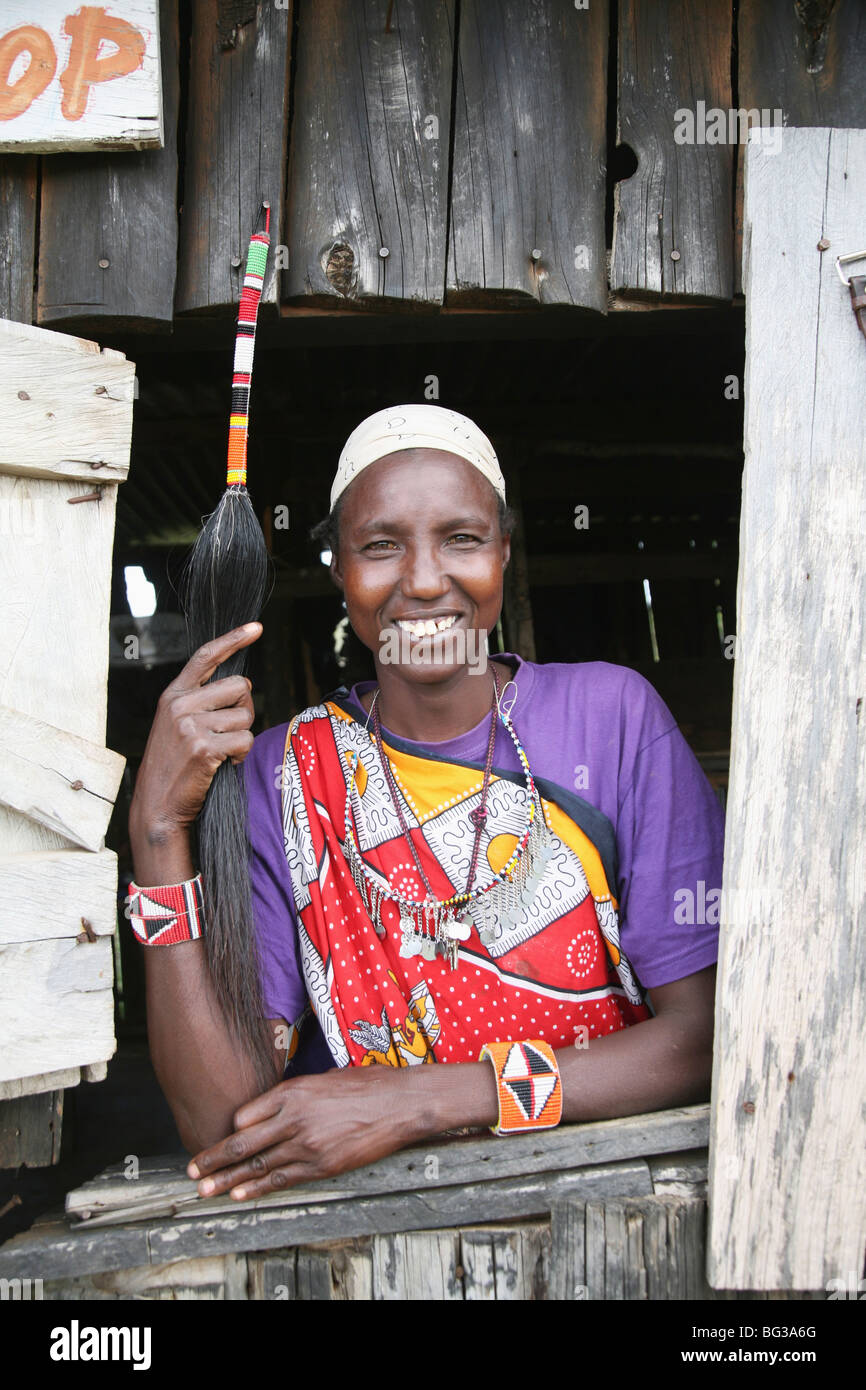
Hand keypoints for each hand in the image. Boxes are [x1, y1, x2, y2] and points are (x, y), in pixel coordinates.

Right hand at [129, 622, 261, 844]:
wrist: (156, 805)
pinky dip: (241, 754)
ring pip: (245, 717)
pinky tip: (224, 763)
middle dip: (246, 709)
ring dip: (241, 736)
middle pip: (240, 687)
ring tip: (219, 752)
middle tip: (231, 730)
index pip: (205, 656)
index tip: (256, 627)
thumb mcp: (176, 724)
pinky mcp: (203, 747)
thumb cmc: (173, 766)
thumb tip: (243, 685)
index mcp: (172, 695)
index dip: (233, 639)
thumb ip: (200, 701)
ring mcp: (190, 725)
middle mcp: (179, 705)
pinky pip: (245, 740)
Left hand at [186, 1067, 422, 1200]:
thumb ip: (296, 1094)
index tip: (220, 1136)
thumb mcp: (324, 1078)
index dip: (229, 1128)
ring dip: (227, 1181)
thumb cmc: (366, 1085)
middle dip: (213, 1159)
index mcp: (293, 1092)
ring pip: (256, 1167)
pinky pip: (281, 1180)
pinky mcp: (321, 1165)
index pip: (244, 1114)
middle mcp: (293, 1118)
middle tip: (192, 1170)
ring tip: (205, 1189)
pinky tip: (239, 1195)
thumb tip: (276, 1108)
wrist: (400, 1103)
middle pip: (241, 1144)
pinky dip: (257, 1189)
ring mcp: (306, 1145)